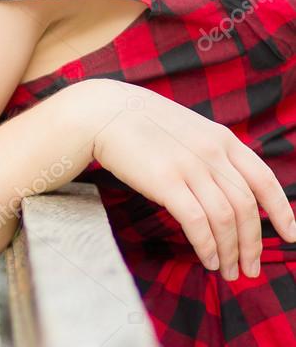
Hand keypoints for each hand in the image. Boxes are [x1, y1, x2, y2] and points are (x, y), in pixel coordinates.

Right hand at [84, 79, 295, 280]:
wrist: (106, 112)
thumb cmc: (145, 124)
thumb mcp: (190, 129)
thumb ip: (213, 154)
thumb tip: (233, 191)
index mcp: (221, 138)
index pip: (263, 179)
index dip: (280, 210)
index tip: (290, 235)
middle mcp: (211, 152)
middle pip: (245, 207)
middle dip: (252, 244)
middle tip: (249, 268)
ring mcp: (189, 166)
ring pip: (225, 219)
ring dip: (229, 252)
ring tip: (226, 270)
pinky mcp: (166, 181)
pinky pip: (197, 222)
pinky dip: (207, 246)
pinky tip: (206, 259)